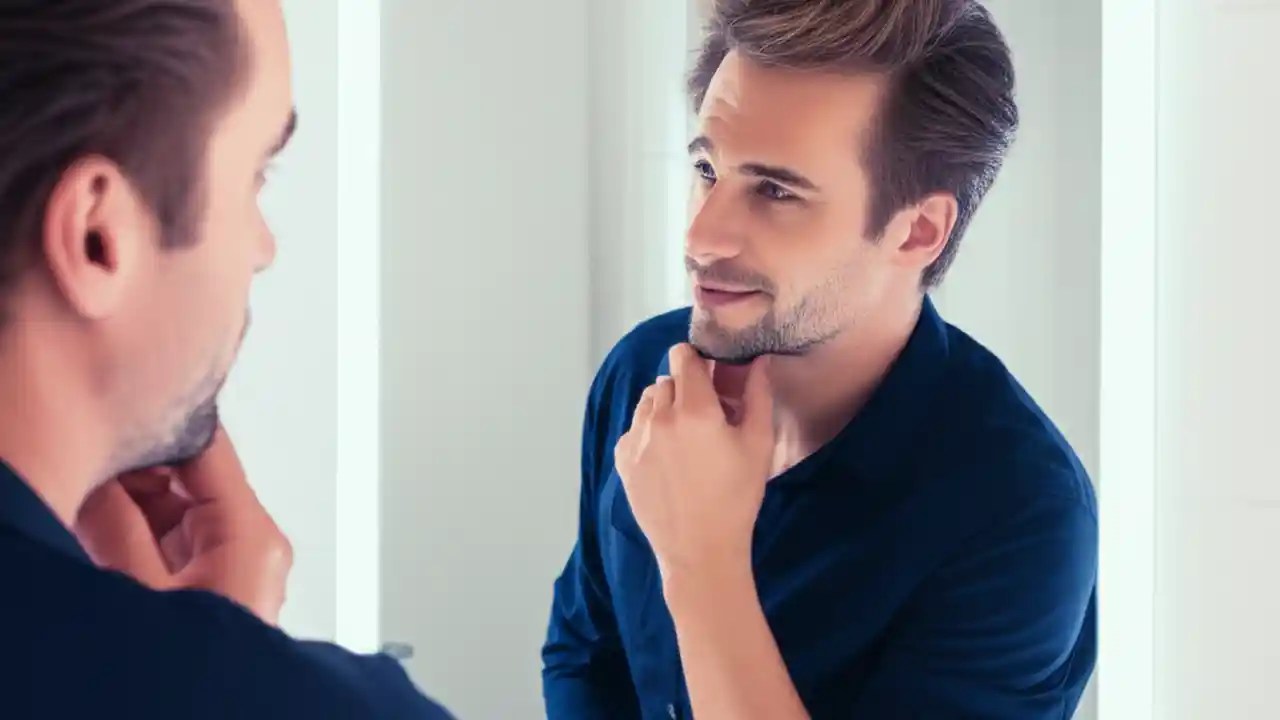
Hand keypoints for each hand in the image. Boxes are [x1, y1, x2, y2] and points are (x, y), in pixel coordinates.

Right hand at [74, 426, 292, 624]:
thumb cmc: (184, 670)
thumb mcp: (137, 588)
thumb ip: (114, 521)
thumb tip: (96, 470)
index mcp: (252, 537)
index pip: (209, 452)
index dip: (158, 430)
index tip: (109, 421)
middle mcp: (254, 547)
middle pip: (190, 479)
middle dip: (135, 473)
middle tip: (83, 474)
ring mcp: (235, 570)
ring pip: (176, 511)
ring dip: (130, 508)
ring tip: (85, 508)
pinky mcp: (213, 591)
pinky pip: (173, 544)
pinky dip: (136, 537)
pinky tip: (99, 542)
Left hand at [615, 344, 773, 581]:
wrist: (700, 550)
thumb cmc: (737, 497)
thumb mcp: (758, 445)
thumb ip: (757, 396)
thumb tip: (758, 361)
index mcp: (695, 409)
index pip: (683, 357)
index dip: (696, 360)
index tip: (709, 375)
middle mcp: (659, 418)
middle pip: (666, 380)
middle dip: (685, 389)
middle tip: (705, 415)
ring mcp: (636, 439)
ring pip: (647, 403)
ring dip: (664, 408)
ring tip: (685, 438)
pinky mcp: (622, 459)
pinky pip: (634, 429)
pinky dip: (649, 433)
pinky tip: (667, 458)